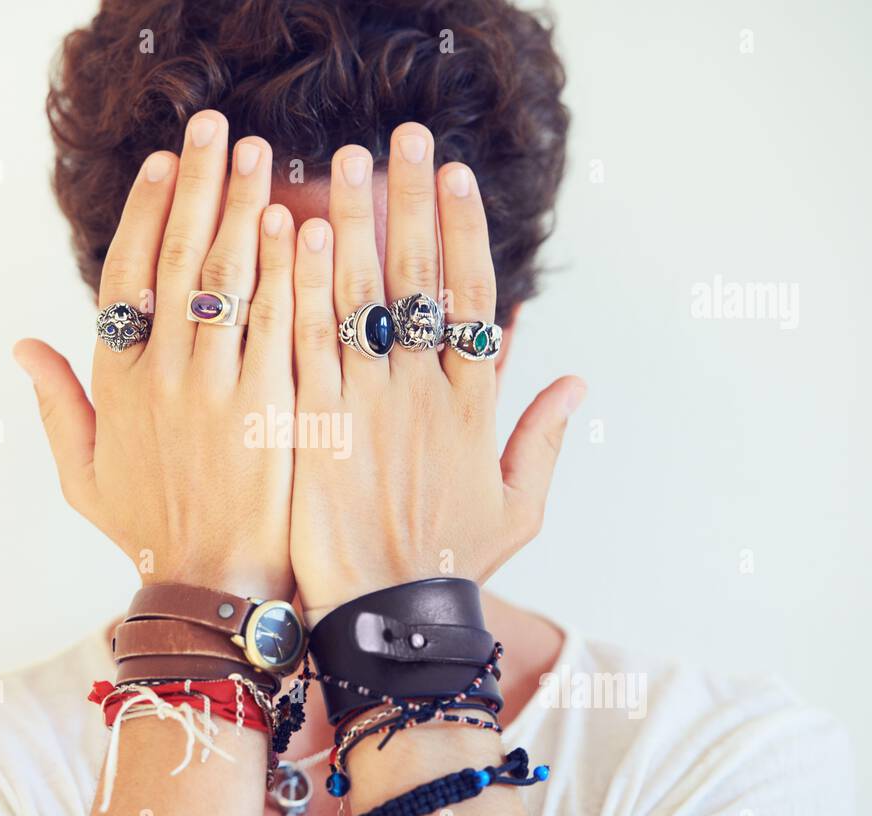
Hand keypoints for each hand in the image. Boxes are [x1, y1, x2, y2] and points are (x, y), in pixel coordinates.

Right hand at [15, 112, 297, 598]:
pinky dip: (288, 272)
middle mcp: (165, 378)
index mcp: (117, 385)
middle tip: (216, 127)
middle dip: (199, 186)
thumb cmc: (150, 534)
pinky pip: (281, 325)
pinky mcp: (273, 411)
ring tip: (260, 154)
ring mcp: (219, 392)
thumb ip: (56, 404)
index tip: (165, 163)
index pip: (129, 277)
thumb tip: (22, 341)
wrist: (215, 591)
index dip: (146, 214)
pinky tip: (300, 225)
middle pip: (181, 261)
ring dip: (244, 210)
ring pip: (231, 282)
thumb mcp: (83, 476)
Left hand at [289, 123, 584, 618]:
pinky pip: (305, 343)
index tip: (454, 176)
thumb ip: (542, 439)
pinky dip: (301, 285)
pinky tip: (298, 232)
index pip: (470, 299)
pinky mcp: (313, 427)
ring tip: (345, 160)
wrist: (384, 621)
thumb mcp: (518, 509)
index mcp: (472, 409)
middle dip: (410, 202)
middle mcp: (420, 396)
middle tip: (401, 137)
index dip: (462, 231)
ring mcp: (364, 408)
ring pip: (359, 297)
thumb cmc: (451, 566)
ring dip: (355, 221)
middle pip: (417, 279)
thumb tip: (573, 378)